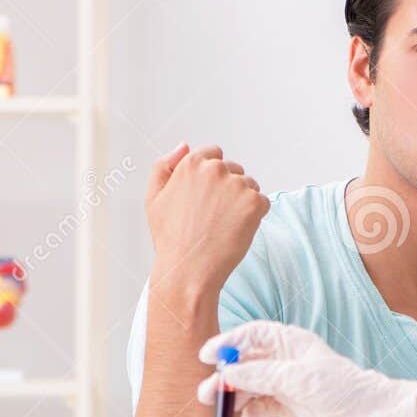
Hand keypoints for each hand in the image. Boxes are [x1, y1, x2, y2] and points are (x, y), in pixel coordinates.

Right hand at [145, 144, 269, 299]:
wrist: (188, 271)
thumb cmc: (170, 239)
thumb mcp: (153, 199)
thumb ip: (163, 167)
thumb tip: (184, 146)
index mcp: (191, 164)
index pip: (214, 155)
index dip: (211, 178)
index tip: (206, 199)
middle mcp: (215, 169)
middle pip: (234, 170)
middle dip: (228, 189)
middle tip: (213, 217)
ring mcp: (237, 185)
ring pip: (249, 186)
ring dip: (242, 202)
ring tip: (223, 226)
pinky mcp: (254, 203)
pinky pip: (262, 203)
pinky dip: (254, 217)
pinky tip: (236, 231)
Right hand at [197, 321, 416, 416]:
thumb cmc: (344, 391)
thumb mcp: (299, 379)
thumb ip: (262, 374)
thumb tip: (229, 372)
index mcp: (292, 342)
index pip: (252, 335)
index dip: (228, 343)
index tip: (207, 356)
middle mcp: (288, 361)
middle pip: (246, 362)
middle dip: (226, 375)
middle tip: (207, 392)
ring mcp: (289, 385)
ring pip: (252, 386)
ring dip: (235, 396)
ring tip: (221, 408)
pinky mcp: (292, 407)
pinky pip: (263, 406)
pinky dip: (253, 412)